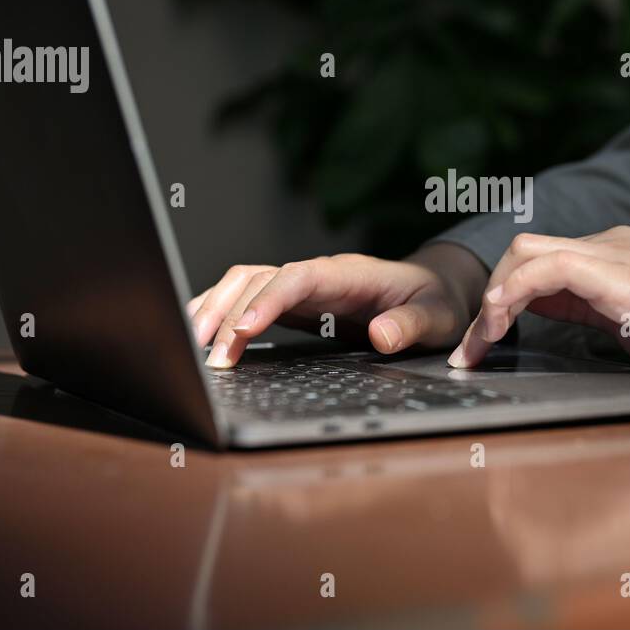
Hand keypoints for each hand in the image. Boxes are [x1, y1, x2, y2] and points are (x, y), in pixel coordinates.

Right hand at [188, 243, 487, 368]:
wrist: (435, 289)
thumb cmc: (436, 301)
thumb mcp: (437, 316)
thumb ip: (411, 325)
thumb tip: (381, 335)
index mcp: (347, 274)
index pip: (297, 278)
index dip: (267, 300)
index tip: (242, 330)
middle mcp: (317, 274)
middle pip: (258, 277)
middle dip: (228, 311)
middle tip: (209, 356)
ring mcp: (302, 286)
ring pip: (244, 282)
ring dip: (215, 308)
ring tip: (192, 345)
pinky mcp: (293, 302)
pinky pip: (248, 297)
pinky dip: (220, 311)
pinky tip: (200, 334)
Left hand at [447, 226, 629, 397]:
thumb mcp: (628, 326)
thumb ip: (583, 311)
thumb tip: (531, 311)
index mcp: (611, 258)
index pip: (536, 261)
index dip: (499, 298)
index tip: (478, 346)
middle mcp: (610, 245)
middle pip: (523, 250)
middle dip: (487, 298)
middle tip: (470, 352)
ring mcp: (617, 254)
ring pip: (527, 253)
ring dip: (492, 301)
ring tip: (478, 348)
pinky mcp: (622, 274)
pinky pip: (549, 268)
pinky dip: (514, 293)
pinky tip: (500, 324)